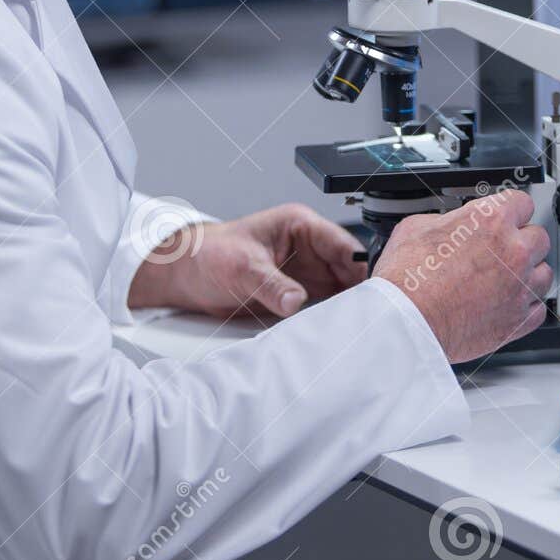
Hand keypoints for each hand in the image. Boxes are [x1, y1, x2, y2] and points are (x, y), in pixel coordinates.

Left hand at [128, 203, 366, 318]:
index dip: (360, 267)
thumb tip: (296, 301)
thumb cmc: (209, 254)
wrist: (186, 275)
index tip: (373, 291)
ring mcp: (305, 273)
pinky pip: (323, 307)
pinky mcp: (297, 295)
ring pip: (340, 291)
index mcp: (300, 226)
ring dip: (345, 309)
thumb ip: (271, 284)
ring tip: (355, 329)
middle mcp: (308, 249)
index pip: (342, 244)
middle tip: (367, 318)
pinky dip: (330, 319)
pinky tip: (335, 333)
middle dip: (358, 293)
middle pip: (348, 271)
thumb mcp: (242, 267)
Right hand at [372, 190, 551, 363]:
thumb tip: (452, 225)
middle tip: (499, 252)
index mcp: (491, 220)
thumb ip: (447, 221)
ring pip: (544, 274)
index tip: (504, 220)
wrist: (405, 322)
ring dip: (528, 274)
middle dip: (521, 242)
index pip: (522, 203)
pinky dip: (524, 307)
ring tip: (503, 281)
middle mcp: (513, 251)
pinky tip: (505, 304)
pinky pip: (538, 309)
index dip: (509, 212)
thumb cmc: (406, 279)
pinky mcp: (518, 320)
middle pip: (538, 237)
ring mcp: (520, 287)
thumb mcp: (416, 227)